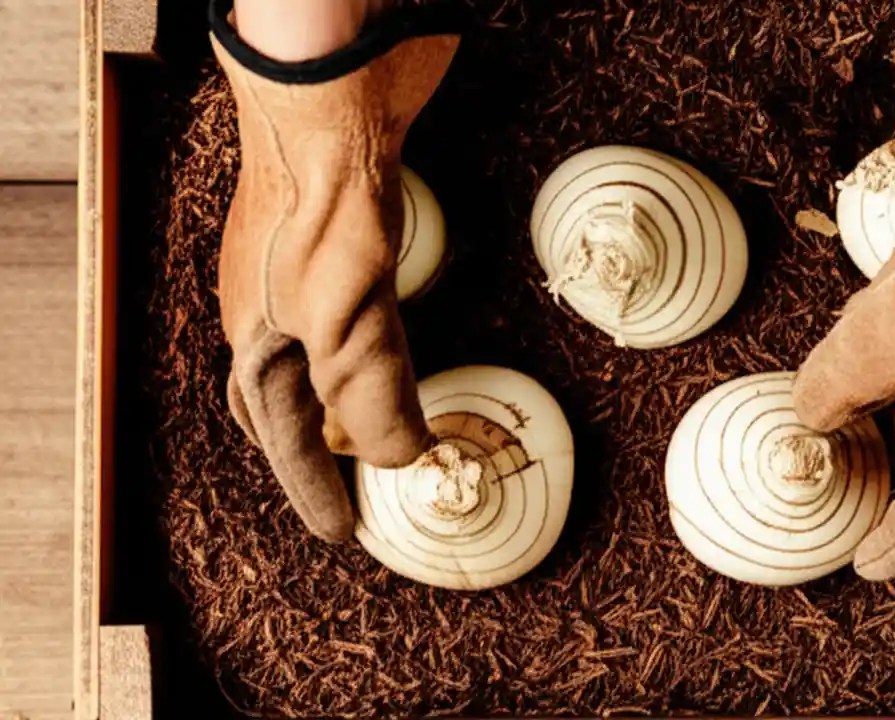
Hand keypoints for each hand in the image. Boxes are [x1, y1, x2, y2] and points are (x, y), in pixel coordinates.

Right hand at [210, 5, 459, 540]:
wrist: (335, 90)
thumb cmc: (319, 197)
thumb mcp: (341, 317)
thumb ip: (368, 394)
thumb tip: (403, 458)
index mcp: (259, 339)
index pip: (284, 437)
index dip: (314, 488)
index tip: (340, 533)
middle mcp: (277, 311)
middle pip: (292, 403)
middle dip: (321, 453)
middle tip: (352, 491)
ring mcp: (309, 272)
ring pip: (328, 362)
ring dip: (351, 405)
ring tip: (378, 433)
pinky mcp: (349, 237)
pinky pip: (361, 317)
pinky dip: (379, 351)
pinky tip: (393, 345)